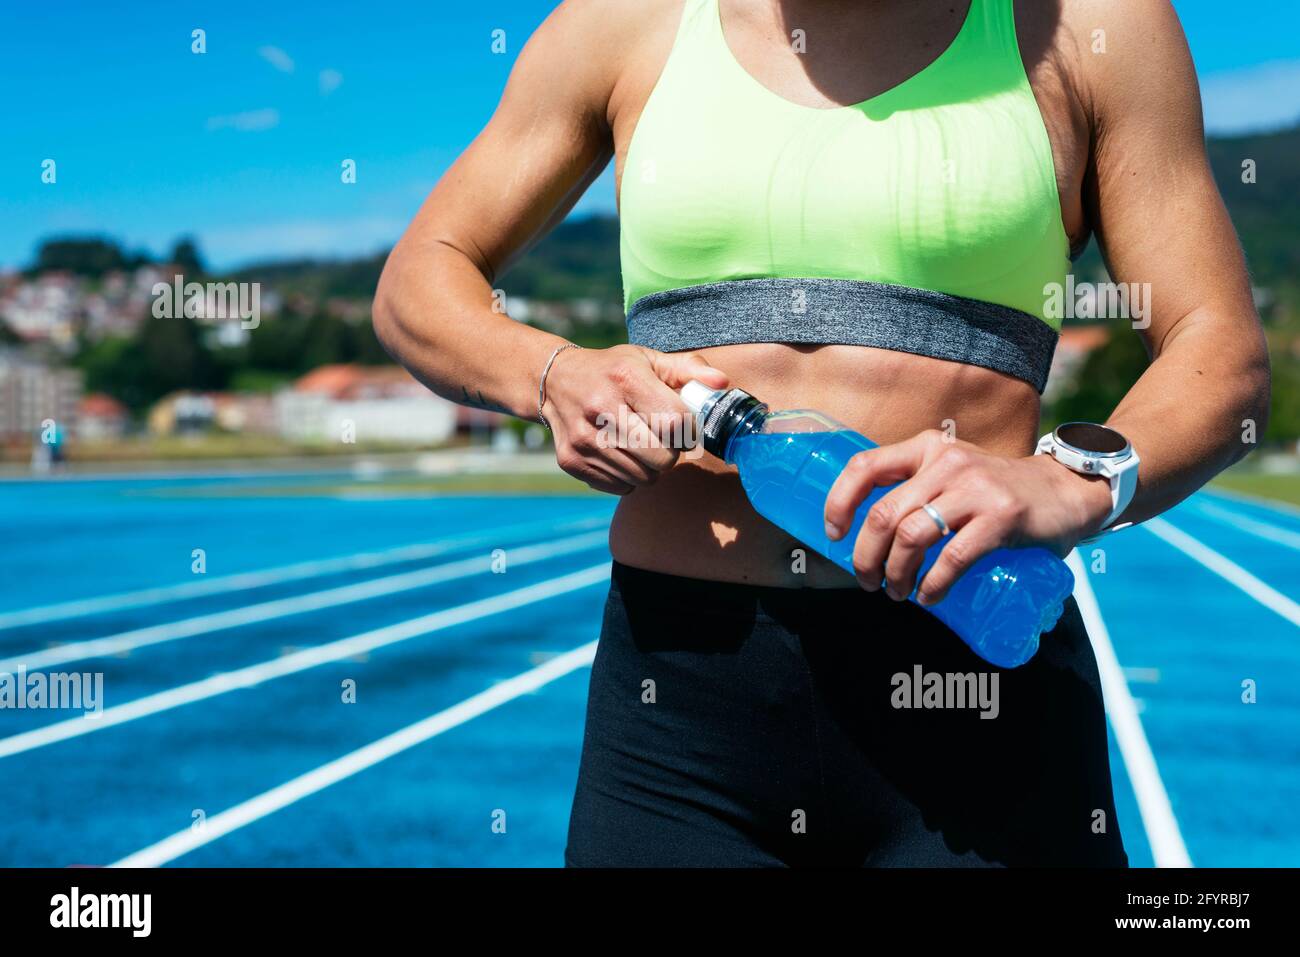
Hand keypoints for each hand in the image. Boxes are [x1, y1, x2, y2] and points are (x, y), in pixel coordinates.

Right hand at [541, 344, 728, 493]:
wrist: (553, 382)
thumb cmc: (612, 371)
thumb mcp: (648, 359)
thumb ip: (688, 370)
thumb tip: (721, 384)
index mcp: (626, 378)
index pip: (676, 422)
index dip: (688, 430)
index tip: (683, 426)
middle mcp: (601, 409)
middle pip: (663, 458)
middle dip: (670, 452)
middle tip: (661, 438)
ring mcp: (584, 439)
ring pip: (644, 478)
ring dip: (649, 466)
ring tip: (638, 443)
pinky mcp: (572, 461)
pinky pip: (621, 487)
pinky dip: (627, 476)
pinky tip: (618, 453)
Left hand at [823, 430, 1113, 604]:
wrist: (1066, 492)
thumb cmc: (997, 491)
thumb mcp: (952, 474)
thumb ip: (917, 488)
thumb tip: (865, 530)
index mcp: (927, 448)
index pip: (865, 467)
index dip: (839, 503)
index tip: (835, 535)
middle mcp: (947, 462)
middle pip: (883, 514)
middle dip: (865, 556)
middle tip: (868, 581)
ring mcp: (976, 488)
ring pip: (912, 536)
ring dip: (896, 574)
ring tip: (897, 592)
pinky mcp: (1003, 516)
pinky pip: (953, 556)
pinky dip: (934, 585)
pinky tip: (929, 597)